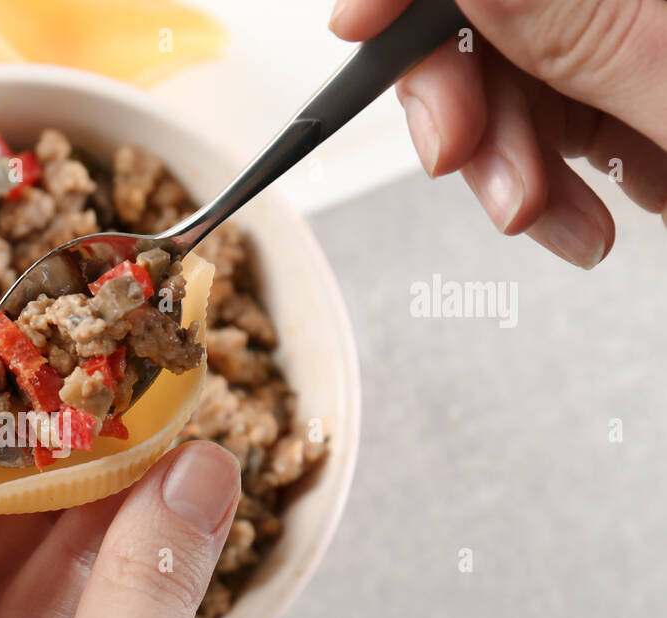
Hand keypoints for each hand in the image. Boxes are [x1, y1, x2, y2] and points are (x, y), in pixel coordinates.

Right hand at [332, 0, 666, 267]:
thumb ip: (578, 26)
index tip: (357, 27)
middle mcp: (622, 3)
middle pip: (484, 25)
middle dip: (456, 101)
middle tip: (453, 157)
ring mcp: (627, 49)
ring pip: (513, 87)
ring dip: (502, 167)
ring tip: (539, 218)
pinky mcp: (633, 101)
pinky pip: (561, 127)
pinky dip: (551, 189)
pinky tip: (580, 222)